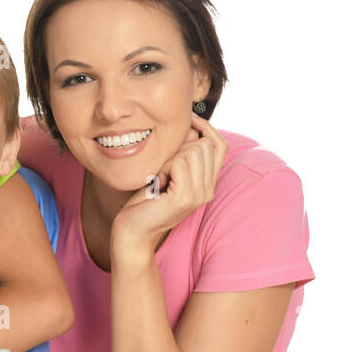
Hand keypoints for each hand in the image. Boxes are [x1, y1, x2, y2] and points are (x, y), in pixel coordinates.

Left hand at [111, 113, 227, 261]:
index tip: (187, 121)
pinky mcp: (185, 197)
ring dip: (170, 158)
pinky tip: (156, 182)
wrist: (132, 230)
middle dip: (180, 148)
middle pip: (204, 145)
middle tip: (163, 169)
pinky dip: (163, 167)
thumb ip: (181, 152)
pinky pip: (178, 163)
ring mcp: (199, 194)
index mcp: (207, 183)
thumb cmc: (144, 200)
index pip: (220, 146)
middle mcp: (208, 190)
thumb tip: (191, 126)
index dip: (206, 129)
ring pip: (193, 151)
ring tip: (160, 177)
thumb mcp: (166, 171)